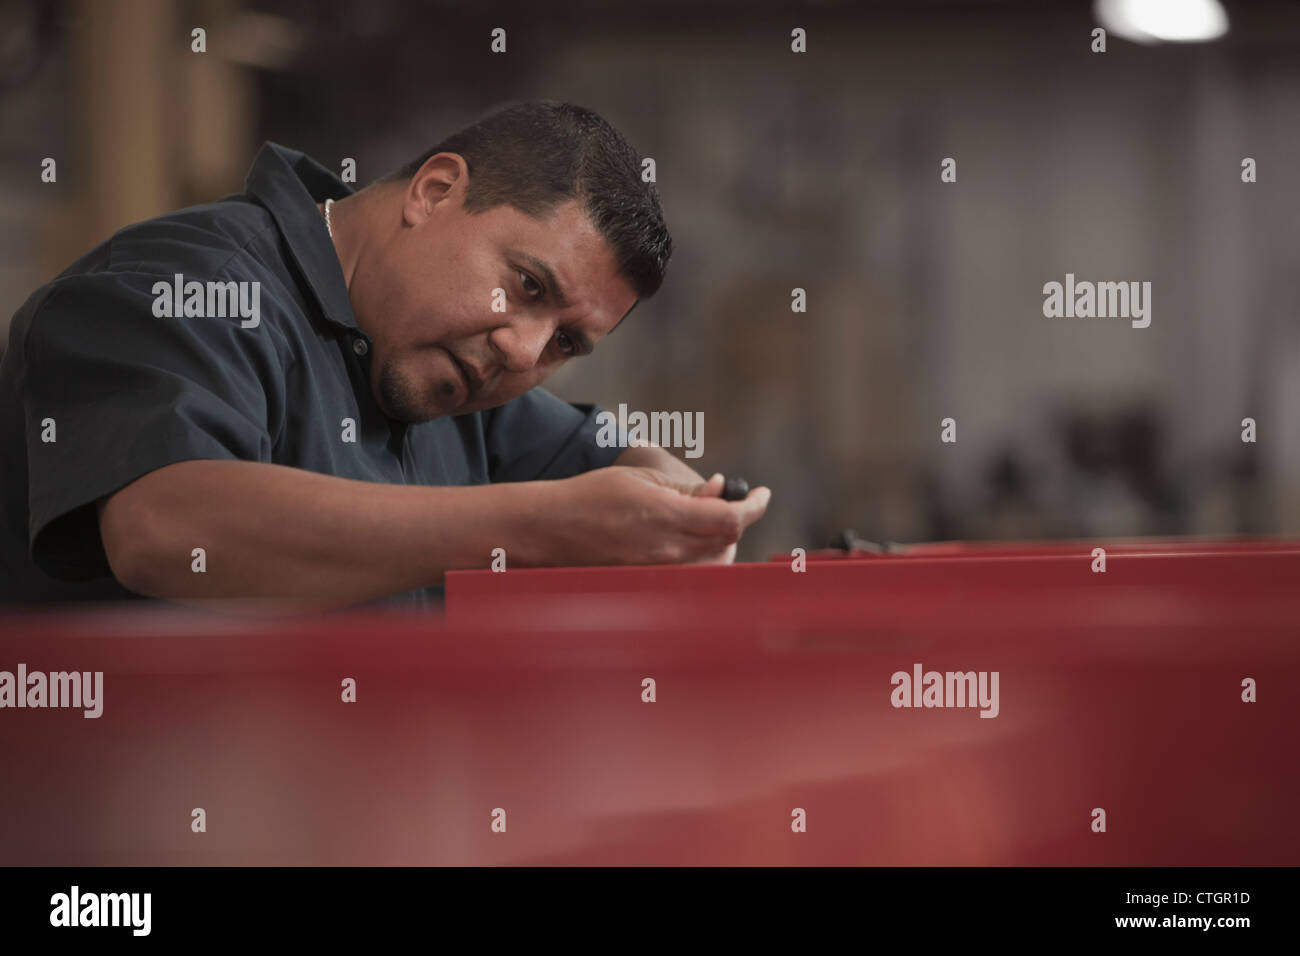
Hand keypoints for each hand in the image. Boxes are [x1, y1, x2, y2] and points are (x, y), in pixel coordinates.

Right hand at [544, 466, 770, 565]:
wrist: (550, 530)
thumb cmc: (592, 496)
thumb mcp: (643, 482)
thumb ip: (688, 490)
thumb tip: (722, 490)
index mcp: (666, 515)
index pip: (731, 518)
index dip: (754, 506)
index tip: (763, 494)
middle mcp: (666, 549)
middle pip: (728, 541)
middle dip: (738, 519)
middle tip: (730, 500)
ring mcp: (657, 570)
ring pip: (713, 561)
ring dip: (722, 540)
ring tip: (708, 518)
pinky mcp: (648, 582)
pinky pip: (691, 574)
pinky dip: (702, 557)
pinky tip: (689, 540)